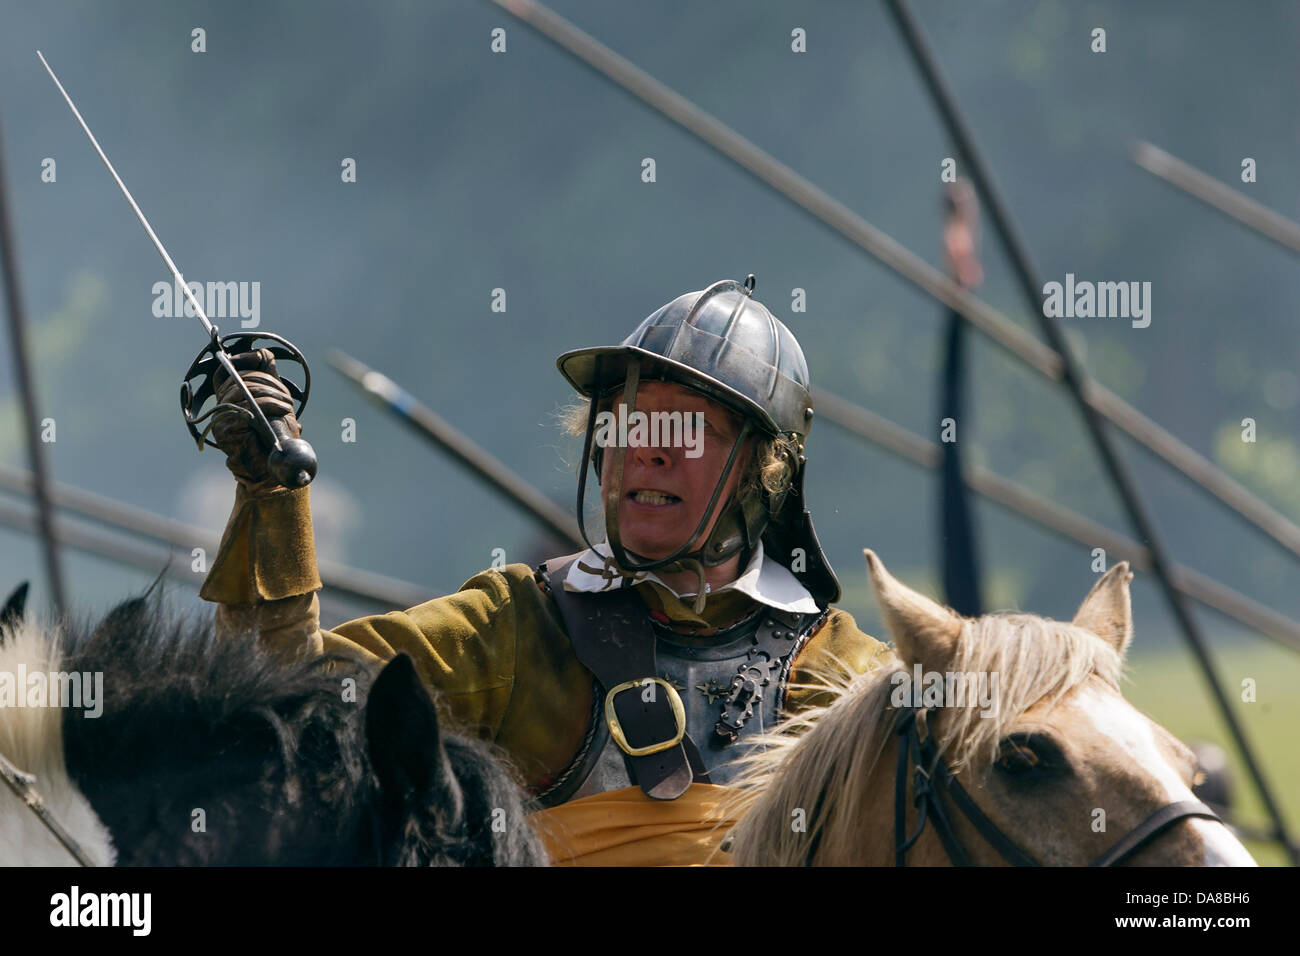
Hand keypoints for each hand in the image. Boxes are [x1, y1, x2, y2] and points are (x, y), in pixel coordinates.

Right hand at [210, 349, 302, 493]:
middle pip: (238, 376)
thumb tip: (264, 353)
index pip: (228, 368)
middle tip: (287, 398)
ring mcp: (220, 417)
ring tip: (288, 405)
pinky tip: (283, 410)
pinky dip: (270, 404)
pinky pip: (249, 406)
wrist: (271, 471)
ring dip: (272, 394)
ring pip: (244, 389)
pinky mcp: (226, 427)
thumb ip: (268, 380)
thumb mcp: (274, 402)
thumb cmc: (274, 439)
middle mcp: (220, 405)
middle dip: (268, 380)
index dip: (244, 358)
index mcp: (229, 398)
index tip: (263, 357)